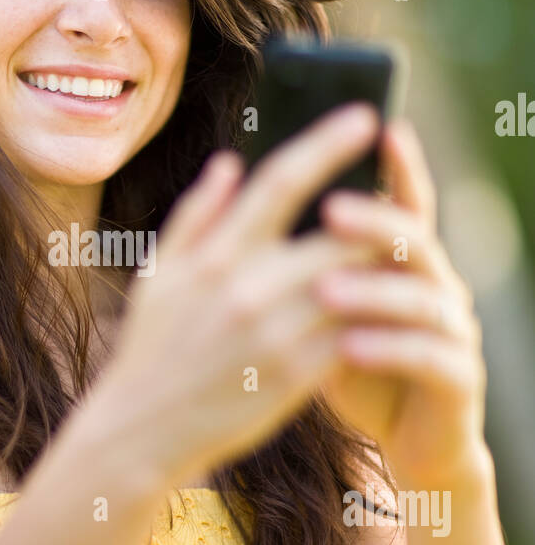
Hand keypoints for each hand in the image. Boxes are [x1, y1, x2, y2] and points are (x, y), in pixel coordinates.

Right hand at [95, 103, 386, 487]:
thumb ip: (196, 215)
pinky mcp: (299, 374)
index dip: (329, 142)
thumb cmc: (150, 348)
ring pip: (358, 281)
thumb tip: (229, 163)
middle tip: (399, 196)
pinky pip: (355, 332)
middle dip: (377, 211)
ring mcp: (278, 332)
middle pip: (341, 231)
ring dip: (383, 263)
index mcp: (216, 255)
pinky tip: (385, 306)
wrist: (144, 429)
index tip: (364, 115)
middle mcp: (251, 287)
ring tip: (398, 250)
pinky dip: (374, 315)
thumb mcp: (158, 275)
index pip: (284, 180)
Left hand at [314, 117, 486, 485]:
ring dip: (375, 290)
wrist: (405, 439)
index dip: (399, 164)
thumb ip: (303, 260)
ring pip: (423, 298)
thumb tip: (253, 196)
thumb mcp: (321, 309)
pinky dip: (389, 349)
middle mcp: (439, 285)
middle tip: (330, 209)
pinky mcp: (459, 379)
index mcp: (405, 261)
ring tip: (326, 288)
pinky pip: (429, 357)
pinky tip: (350, 347)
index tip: (378, 125)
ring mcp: (456, 331)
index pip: (405, 201)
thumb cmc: (353, 363)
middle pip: (414, 238)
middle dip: (374, 222)